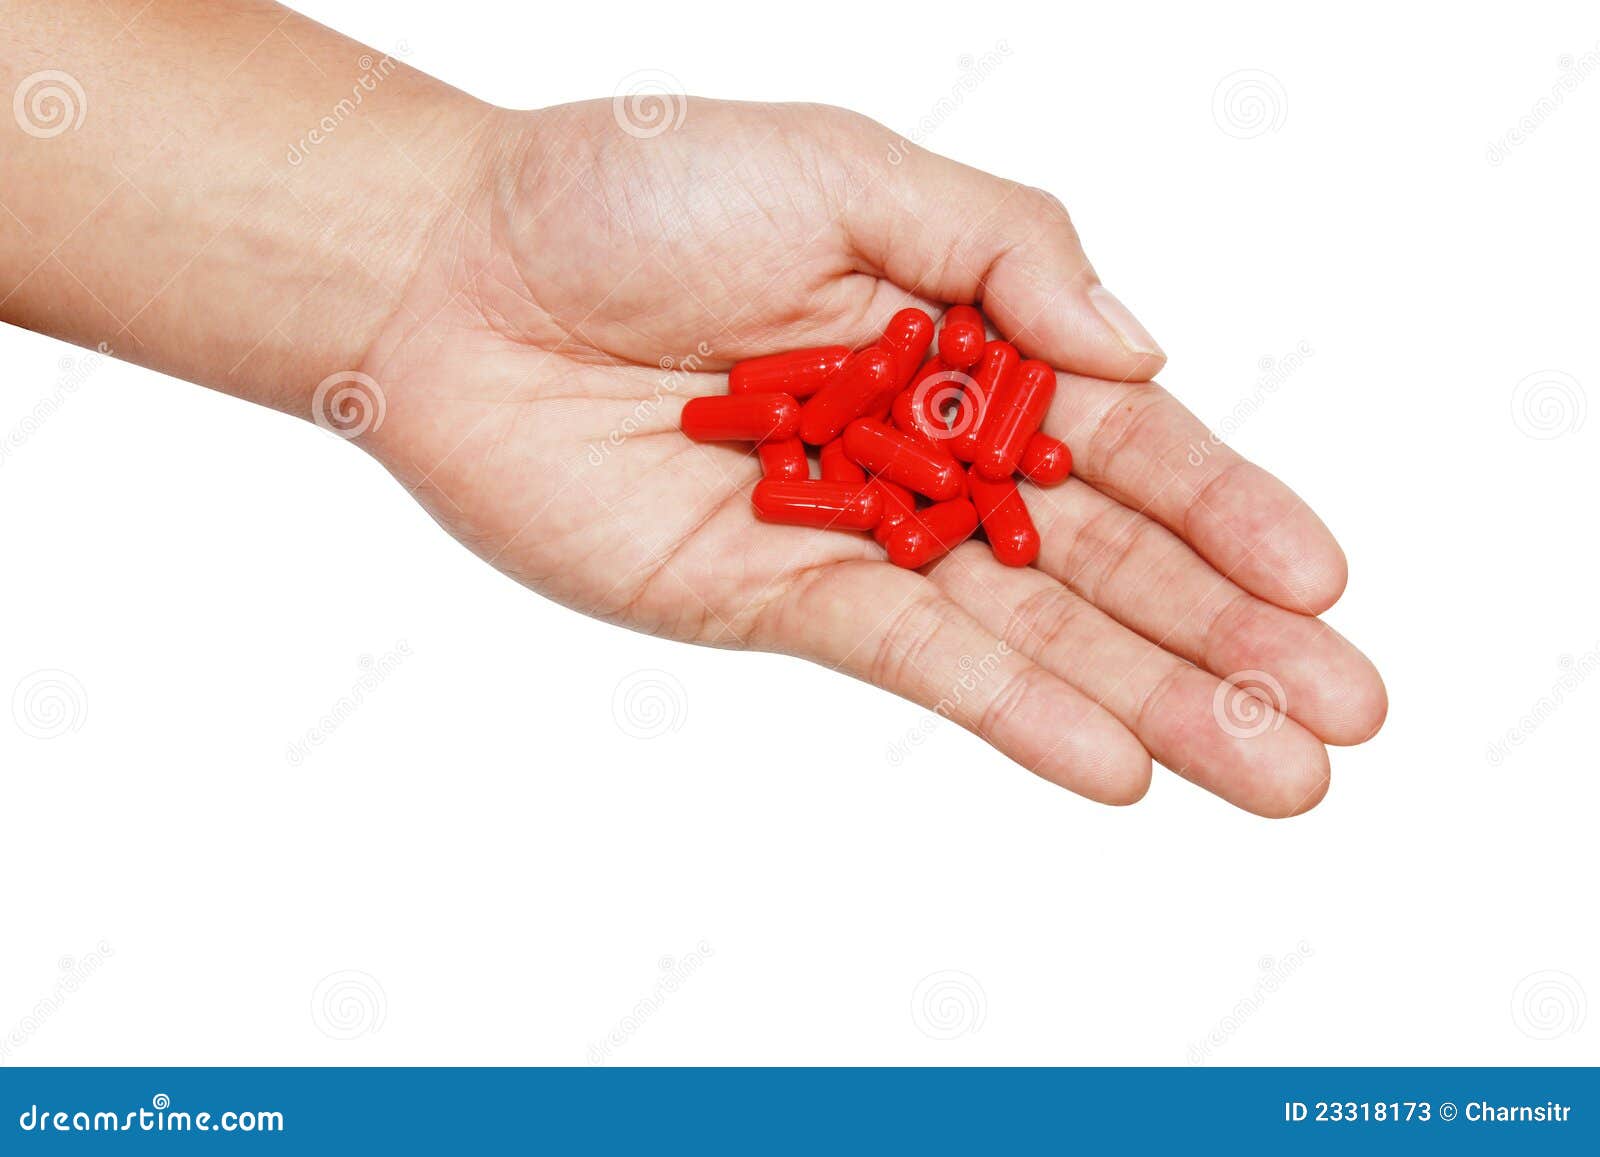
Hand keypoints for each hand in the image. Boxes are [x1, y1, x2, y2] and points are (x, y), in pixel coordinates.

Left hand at [354, 99, 1386, 816]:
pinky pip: (916, 658)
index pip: (1127, 440)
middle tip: (1342, 716)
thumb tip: (1144, 353)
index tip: (1323, 583)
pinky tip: (1114, 765)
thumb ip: (1009, 251)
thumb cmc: (633, 193)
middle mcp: (928, 446)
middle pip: (1105, 555)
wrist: (457, 277)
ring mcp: (862, 534)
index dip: (1228, 512)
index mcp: (962, 339)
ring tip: (1275, 773)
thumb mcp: (848, 167)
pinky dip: (1015, 709)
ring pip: (1034, 626)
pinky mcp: (778, 595)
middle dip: (1226, 637)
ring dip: (1156, 700)